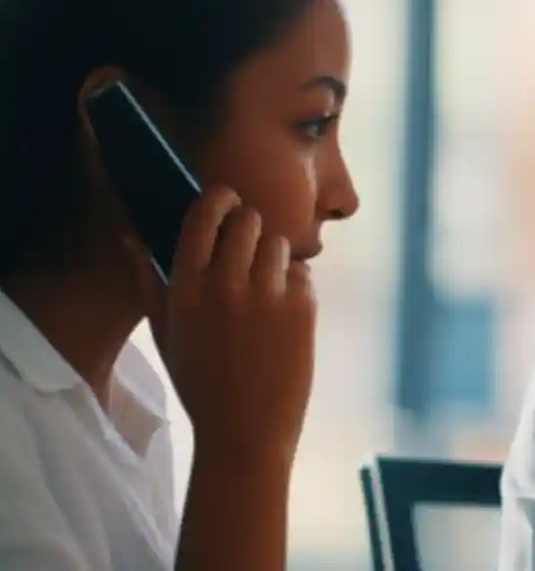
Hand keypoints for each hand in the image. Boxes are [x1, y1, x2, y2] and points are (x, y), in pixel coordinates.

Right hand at [123, 185, 315, 468]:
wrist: (245, 433)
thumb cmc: (200, 383)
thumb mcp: (165, 334)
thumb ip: (149, 280)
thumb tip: (132, 237)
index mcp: (188, 287)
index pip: (204, 215)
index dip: (219, 199)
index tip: (226, 199)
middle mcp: (228, 284)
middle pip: (249, 220)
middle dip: (248, 228)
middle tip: (246, 248)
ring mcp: (270, 295)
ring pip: (279, 243)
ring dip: (273, 257)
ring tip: (263, 288)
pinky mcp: (304, 308)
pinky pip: (303, 274)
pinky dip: (294, 285)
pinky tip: (281, 315)